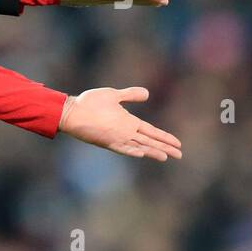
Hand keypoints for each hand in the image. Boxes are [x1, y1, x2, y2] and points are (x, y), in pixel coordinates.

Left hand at [58, 87, 182, 160]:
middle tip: (180, 154)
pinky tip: (142, 153)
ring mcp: (117, 137)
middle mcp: (125, 131)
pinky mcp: (107, 140)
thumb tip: (147, 93)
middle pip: (150, 140)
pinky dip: (131, 150)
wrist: (72, 110)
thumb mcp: (113, 94)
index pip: (151, 131)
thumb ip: (130, 95)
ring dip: (152, 151)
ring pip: (140, 145)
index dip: (164, 137)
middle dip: (165, 147)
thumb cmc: (90, 102)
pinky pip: (121, 147)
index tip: (177, 143)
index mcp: (129, 122)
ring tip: (166, 156)